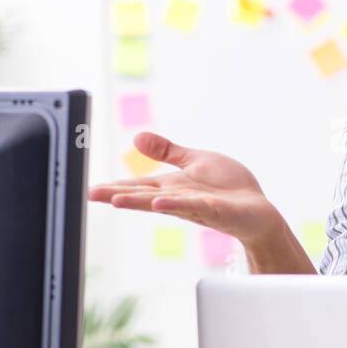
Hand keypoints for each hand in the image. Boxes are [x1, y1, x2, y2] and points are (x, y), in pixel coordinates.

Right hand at [88, 131, 277, 245]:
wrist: (257, 210)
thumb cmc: (228, 188)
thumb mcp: (195, 161)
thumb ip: (167, 152)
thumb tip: (136, 137)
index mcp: (172, 186)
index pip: (138, 186)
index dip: (114, 186)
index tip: (89, 189)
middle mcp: (178, 198)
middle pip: (143, 195)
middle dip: (116, 195)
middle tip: (90, 194)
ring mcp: (195, 206)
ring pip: (162, 202)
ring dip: (138, 202)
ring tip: (114, 200)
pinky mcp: (215, 210)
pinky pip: (193, 206)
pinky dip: (176, 203)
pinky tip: (160, 201)